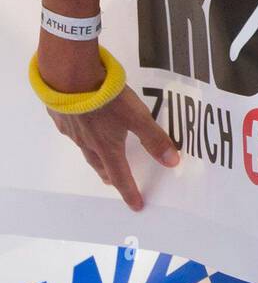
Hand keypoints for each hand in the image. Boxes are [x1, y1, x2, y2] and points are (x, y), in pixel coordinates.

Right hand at [47, 84, 180, 211]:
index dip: (130, 191)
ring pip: (84, 149)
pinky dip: (79, 134)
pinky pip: (72, 130)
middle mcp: (88, 143)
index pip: (121, 175)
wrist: (70, 77)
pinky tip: (80, 125)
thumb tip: (172, 163)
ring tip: (98, 157)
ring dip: (94, 157)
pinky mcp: (61, 115)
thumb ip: (154, 138)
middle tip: (113, 181)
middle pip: (99, 165)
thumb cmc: (106, 99)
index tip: (136, 205)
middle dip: (108, 175)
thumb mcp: (137, 116)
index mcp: (107, 146)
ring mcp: (72, 129)